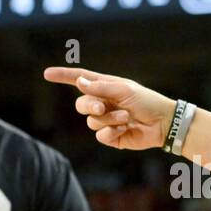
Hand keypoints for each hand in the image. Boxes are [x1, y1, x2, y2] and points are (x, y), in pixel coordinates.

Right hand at [42, 66, 175, 149]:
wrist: (164, 123)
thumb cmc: (148, 101)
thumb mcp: (124, 90)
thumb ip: (100, 88)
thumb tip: (79, 82)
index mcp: (106, 87)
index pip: (80, 80)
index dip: (63, 77)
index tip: (47, 74)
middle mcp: (103, 103)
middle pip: (81, 104)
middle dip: (90, 106)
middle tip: (103, 107)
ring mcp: (106, 120)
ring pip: (91, 122)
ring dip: (109, 119)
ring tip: (126, 117)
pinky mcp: (111, 136)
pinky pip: (100, 135)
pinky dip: (112, 132)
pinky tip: (125, 129)